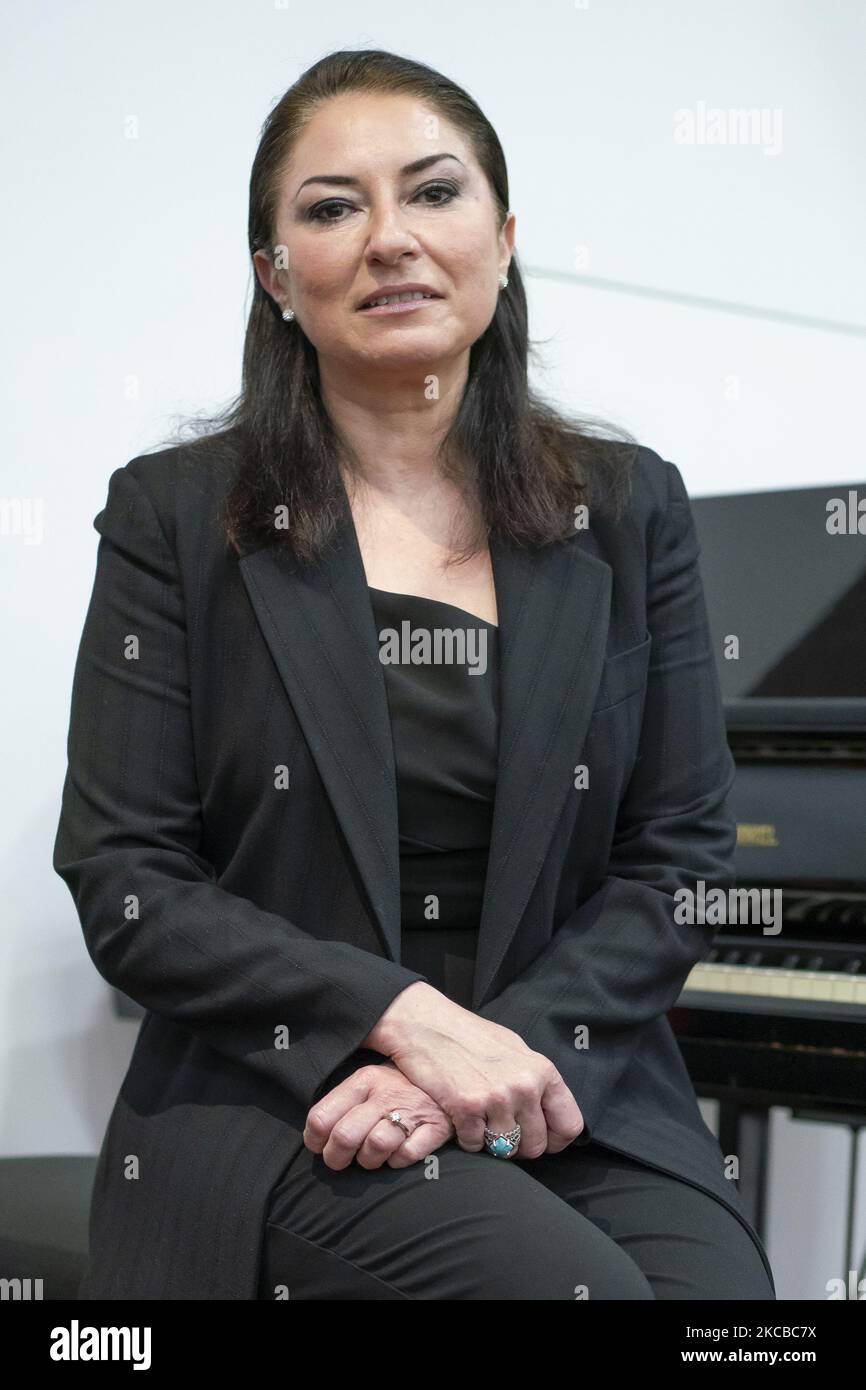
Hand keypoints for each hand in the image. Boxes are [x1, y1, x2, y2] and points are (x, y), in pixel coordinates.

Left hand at [303, 1061, 455, 1170]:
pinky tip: (397, 1153)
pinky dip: (398, 1161)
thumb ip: (343, 1101)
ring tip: (371, 1156)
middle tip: (341, 1160)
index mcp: (364, 1080)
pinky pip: (407, 1156)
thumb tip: (315, 1131)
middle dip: (337, 1159)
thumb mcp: (370, 1081)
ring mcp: (412, 1111)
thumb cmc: (398, 1086)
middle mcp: (386, 1094)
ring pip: (375, 1147)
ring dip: (369, 1161)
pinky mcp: (436, 1128)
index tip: (320, 1146)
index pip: (322, 1117)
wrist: (449, 1079)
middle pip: (344, 1137)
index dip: (315, 1141)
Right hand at [361, 982, 583, 1158]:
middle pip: (535, 1145)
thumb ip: (535, 1081)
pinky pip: (475, 1145)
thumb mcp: (515, 1049)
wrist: (427, 1024)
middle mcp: (524, 1086)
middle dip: (519, 1146)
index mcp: (542, 1071)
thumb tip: (550, 1112)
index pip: (569, 1125)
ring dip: (492, 1142)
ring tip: (480, 1121)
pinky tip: (461, 1118)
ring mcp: (496, 1098)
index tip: (542, 1141)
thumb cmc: (470, 1035)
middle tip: (502, 1132)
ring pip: (505, 1149)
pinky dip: (467, 1138)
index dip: (555, 1140)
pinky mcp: (467, 1108)